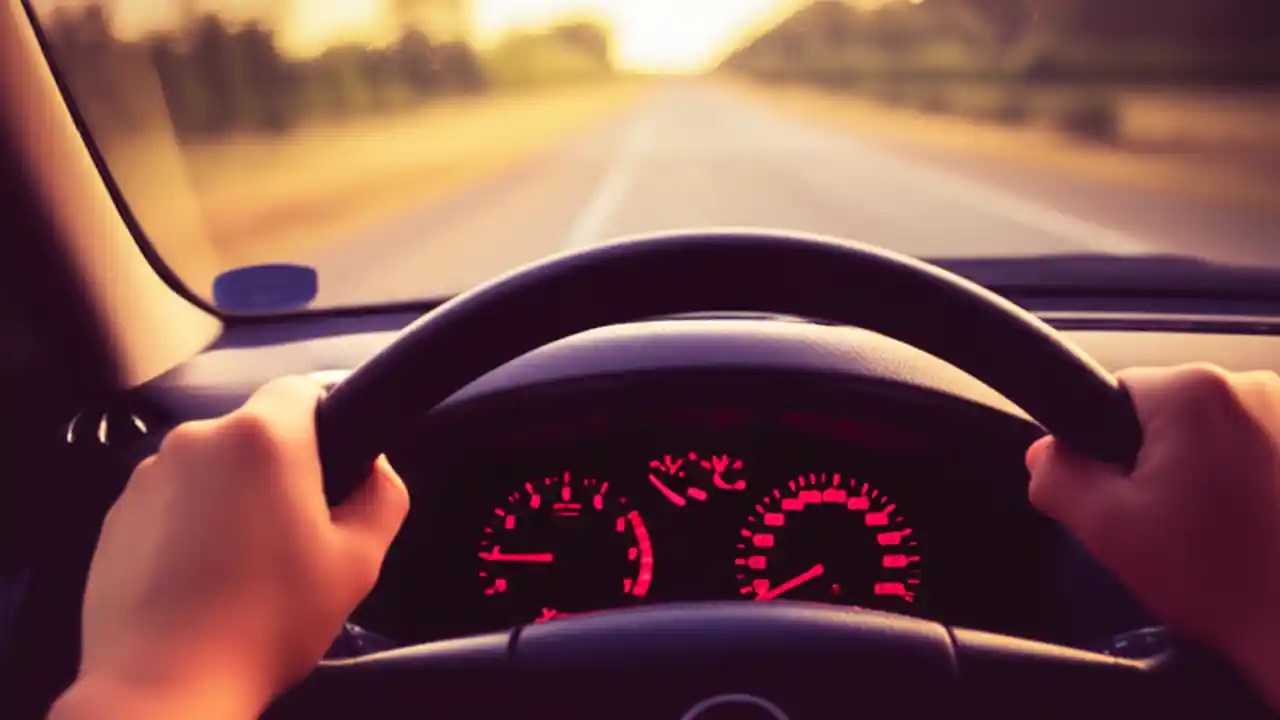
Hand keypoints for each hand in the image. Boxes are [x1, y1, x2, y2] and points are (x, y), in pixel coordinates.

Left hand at [51, 377, 409, 718]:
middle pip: (258, 432)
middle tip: (301, 533)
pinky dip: (193, 525)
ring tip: (248, 565)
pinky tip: (207, 577)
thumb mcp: (359, 561)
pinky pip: (173, 501)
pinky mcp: (116, 515)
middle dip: (283, 470)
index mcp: (263, 438)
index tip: (337, 465)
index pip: (305, 388)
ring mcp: (149, 476)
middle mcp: (198, 440)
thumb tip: (374, 469)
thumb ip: (382, 495)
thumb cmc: (267, 622)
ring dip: (235, 498)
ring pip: (214, 467)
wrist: (165, 687)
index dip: (331, 419)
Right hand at [1026, 364, 1279, 707]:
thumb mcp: (1106, 529)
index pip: (1114, 394)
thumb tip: (1044, 453)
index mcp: (1193, 392)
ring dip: (1204, 472)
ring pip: (1212, 433)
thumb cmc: (1218, 578)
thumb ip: (1057, 477)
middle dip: (1157, 461)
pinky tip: (1252, 526)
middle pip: (1167, 412)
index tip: (1129, 499)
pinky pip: (1256, 447)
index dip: (1105, 449)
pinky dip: (1246, 481)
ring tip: (1215, 530)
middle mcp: (1251, 386)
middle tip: (1168, 524)